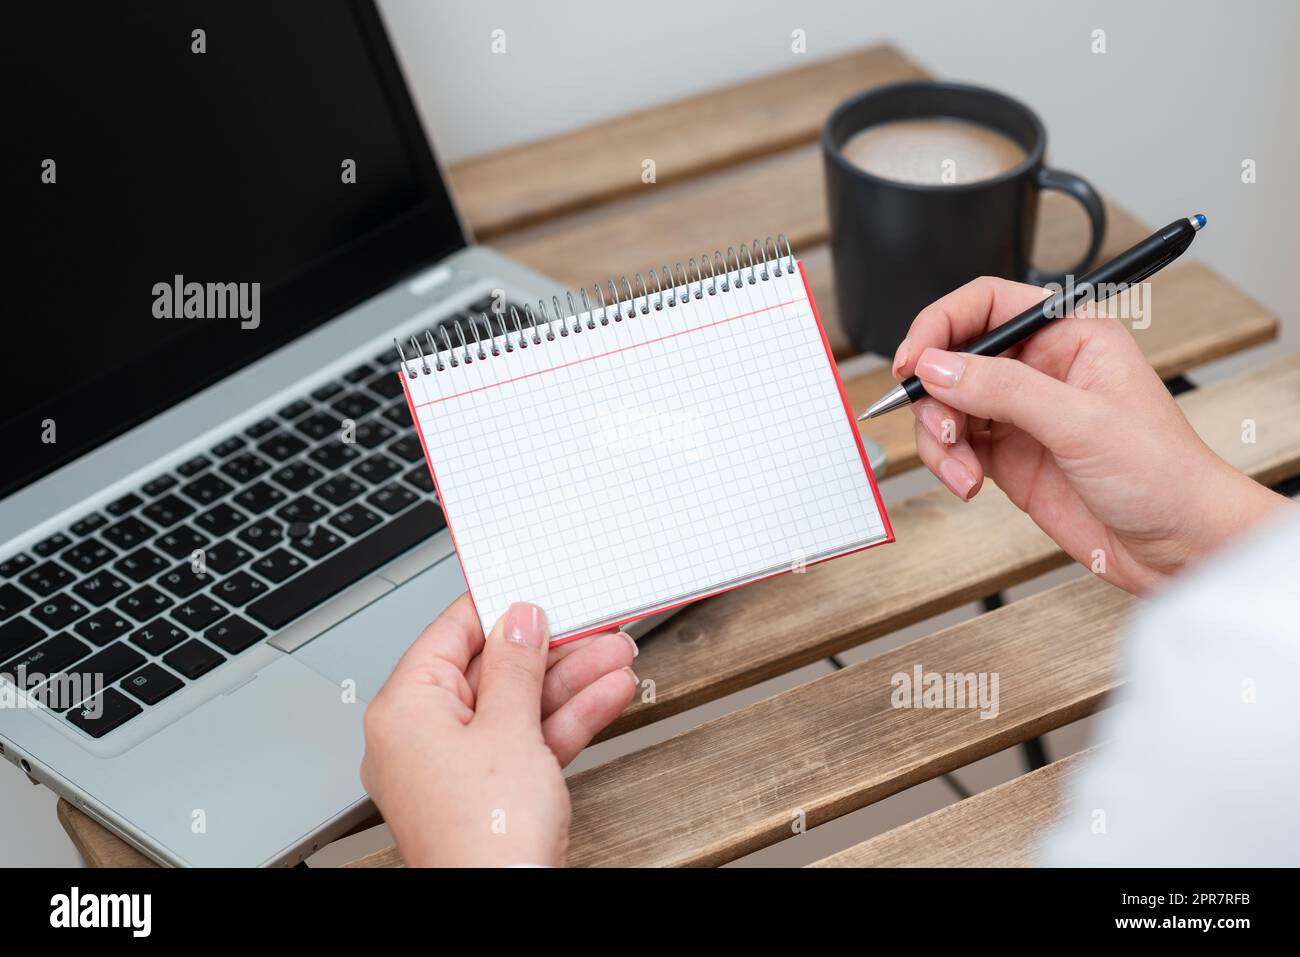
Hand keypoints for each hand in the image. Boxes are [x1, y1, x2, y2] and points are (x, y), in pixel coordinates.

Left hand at [360, 595, 637, 865]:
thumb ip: (517, 666)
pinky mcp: (489, 793)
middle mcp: (421, 736)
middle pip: (492, 671)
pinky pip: (528, 741)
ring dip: (571, 682)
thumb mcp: (509, 729)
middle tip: (594, 625)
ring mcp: (456, 767)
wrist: (504, 905)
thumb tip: (519, 620)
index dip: (498, 609)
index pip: (450, 634)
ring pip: (519, 706)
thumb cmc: (484, 837)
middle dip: (552, 650)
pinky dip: (566, 720)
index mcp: (404, 710)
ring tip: (617, 655)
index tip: (535, 589)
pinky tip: (607, 694)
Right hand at [894, 276, 1289, 594]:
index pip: (986, 304)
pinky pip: (954, 447)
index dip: (940, 325)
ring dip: (939, 438)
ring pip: (946, 406)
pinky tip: (968, 484)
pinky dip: (947, 465)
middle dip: (935, 395)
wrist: (1180, 545)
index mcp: (1069, 335)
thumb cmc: (1164, 474)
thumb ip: (1004, 389)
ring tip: (961, 471)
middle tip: (942, 429)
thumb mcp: (1081, 423)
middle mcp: (1040, 368)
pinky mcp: (1007, 456)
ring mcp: (1020, 413)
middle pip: (953, 358)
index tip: (913, 361)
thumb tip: (938, 366)